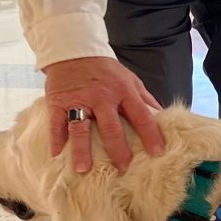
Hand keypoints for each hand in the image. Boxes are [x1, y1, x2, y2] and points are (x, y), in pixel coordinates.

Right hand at [44, 57, 163, 174]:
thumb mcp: (130, 80)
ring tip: (83, 169)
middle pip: (111, 126)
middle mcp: (102, 97)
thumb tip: (164, 118)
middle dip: (118, 149)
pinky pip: (56, 123)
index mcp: (123, 91)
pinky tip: (57, 155)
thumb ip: (145, 100)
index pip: (141, 115)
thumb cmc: (107, 71)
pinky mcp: (58, 102)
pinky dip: (56, 139)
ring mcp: (79, 100)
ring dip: (82, 149)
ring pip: (81, 127)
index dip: (150, 134)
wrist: (75, 52)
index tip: (157, 153)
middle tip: (123, 169)